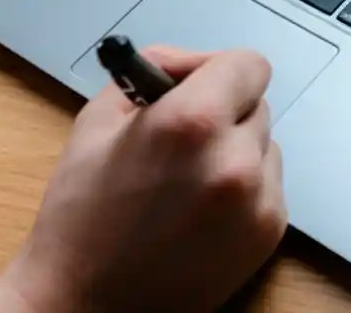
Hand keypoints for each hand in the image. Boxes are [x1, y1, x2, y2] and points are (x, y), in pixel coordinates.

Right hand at [0, 47, 286, 312]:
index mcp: (192, 122)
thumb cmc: (81, 216)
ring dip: (234, 149)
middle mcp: (235, 159)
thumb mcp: (96, 122)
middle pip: (257, 103)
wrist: (88, 303)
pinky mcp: (269, 231)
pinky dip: (243, 187)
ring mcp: (257, 199)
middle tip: (180, 136)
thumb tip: (184, 61)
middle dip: (222, 111)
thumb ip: (150, 72)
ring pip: (264, 144)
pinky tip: (199, 208)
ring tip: (186, 179)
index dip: (217, 69)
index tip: (196, 83)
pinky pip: (268, 184)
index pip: (248, 63)